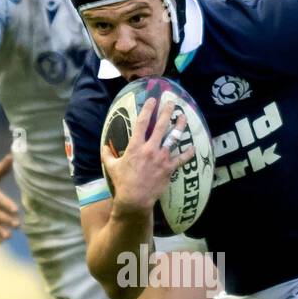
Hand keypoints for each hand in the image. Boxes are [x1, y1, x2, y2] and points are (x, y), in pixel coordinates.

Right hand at [103, 94, 192, 216]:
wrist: (135, 198)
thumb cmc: (122, 182)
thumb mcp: (111, 167)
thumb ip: (107, 155)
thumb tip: (104, 147)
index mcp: (135, 146)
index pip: (142, 122)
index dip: (148, 109)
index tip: (152, 100)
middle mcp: (150, 148)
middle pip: (161, 125)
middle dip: (167, 111)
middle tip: (172, 102)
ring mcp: (161, 158)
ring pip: (173, 138)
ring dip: (179, 126)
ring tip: (184, 117)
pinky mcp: (169, 168)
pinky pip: (182, 159)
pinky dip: (188, 153)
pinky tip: (193, 147)